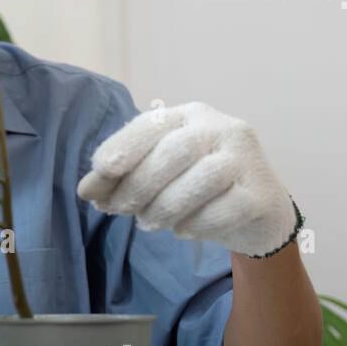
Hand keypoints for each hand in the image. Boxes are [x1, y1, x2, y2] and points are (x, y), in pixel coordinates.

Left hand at [76, 101, 296, 255]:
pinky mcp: (260, 193)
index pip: (152, 124)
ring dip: (166, 206)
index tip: (100, 170)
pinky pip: (224, 209)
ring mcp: (246, 158)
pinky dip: (196, 223)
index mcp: (188, 116)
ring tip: (150, 222)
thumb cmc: (195, 191)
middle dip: (139, 184)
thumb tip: (86, 191)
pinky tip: (183, 229)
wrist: (255, 215)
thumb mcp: (155, 179)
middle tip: (119, 209)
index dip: (123, 146)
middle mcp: (221, 128)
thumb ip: (123, 178)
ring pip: (202, 179)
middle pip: (175, 150)